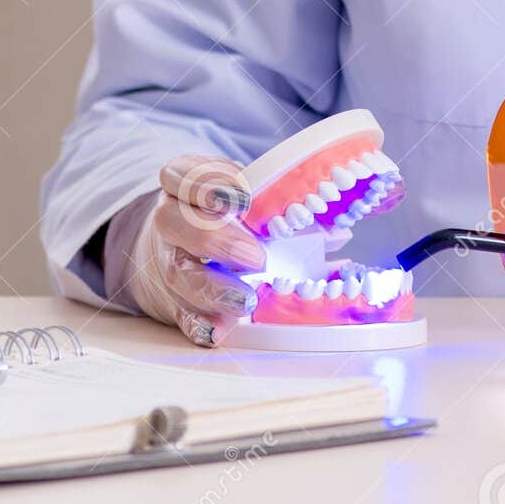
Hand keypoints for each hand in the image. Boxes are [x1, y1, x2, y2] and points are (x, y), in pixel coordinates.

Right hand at [125, 155, 267, 346]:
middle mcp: (169, 217)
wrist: (179, 243)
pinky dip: (199, 321)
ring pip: (176, 271)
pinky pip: (178, 311)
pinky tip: (219, 329)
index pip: (182, 174)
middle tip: (255, 257)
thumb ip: (279, 205)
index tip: (244, 199)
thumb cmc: (224, 211)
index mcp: (184, 181)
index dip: (208, 184)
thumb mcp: (242, 194)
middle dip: (216, 240)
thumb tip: (338, 233)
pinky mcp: (170, 296)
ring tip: (246, 300)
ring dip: (212, 288)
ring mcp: (166, 258)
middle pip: (174, 222)